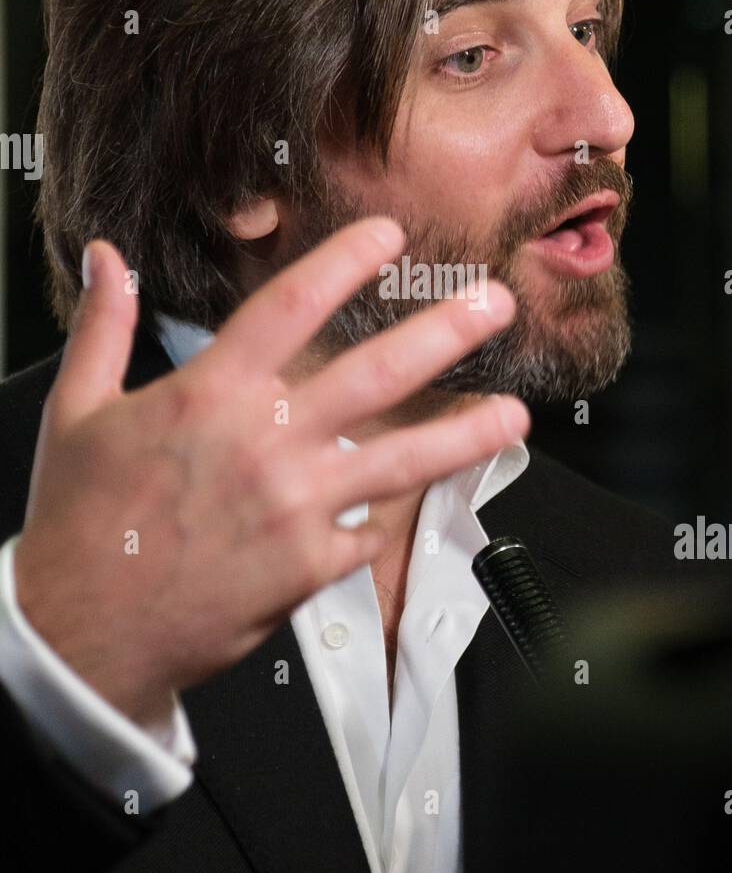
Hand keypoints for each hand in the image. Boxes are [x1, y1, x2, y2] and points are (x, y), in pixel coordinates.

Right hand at [14, 219, 529, 725]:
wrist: (84, 635)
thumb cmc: (80, 524)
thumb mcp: (75, 413)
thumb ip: (105, 327)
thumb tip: (109, 259)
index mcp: (208, 395)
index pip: (293, 305)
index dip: (347, 262)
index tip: (389, 237)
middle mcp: (264, 443)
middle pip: (375, 373)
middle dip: (443, 333)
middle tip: (493, 306)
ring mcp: (295, 507)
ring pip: (401, 460)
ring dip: (465, 435)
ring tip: (514, 416)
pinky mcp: (309, 567)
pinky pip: (366, 534)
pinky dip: (383, 521)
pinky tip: (408, 509)